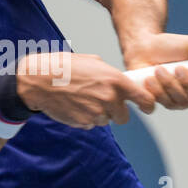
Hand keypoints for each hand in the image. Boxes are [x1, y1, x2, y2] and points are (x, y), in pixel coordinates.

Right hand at [16, 52, 154, 129]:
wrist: (40, 80)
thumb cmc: (64, 67)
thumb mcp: (93, 62)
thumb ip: (110, 75)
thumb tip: (121, 82)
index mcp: (115, 81)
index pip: (143, 98)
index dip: (148, 105)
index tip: (148, 107)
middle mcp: (109, 98)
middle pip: (124, 117)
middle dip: (116, 112)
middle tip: (103, 102)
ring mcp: (97, 112)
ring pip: (106, 121)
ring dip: (99, 114)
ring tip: (83, 100)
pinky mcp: (84, 122)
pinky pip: (91, 124)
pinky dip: (86, 118)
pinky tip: (75, 105)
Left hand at [122, 33, 187, 108]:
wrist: (144, 46)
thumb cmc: (172, 46)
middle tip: (177, 68)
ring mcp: (179, 101)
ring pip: (179, 103)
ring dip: (167, 83)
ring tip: (158, 69)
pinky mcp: (158, 103)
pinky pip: (157, 106)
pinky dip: (152, 91)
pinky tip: (148, 79)